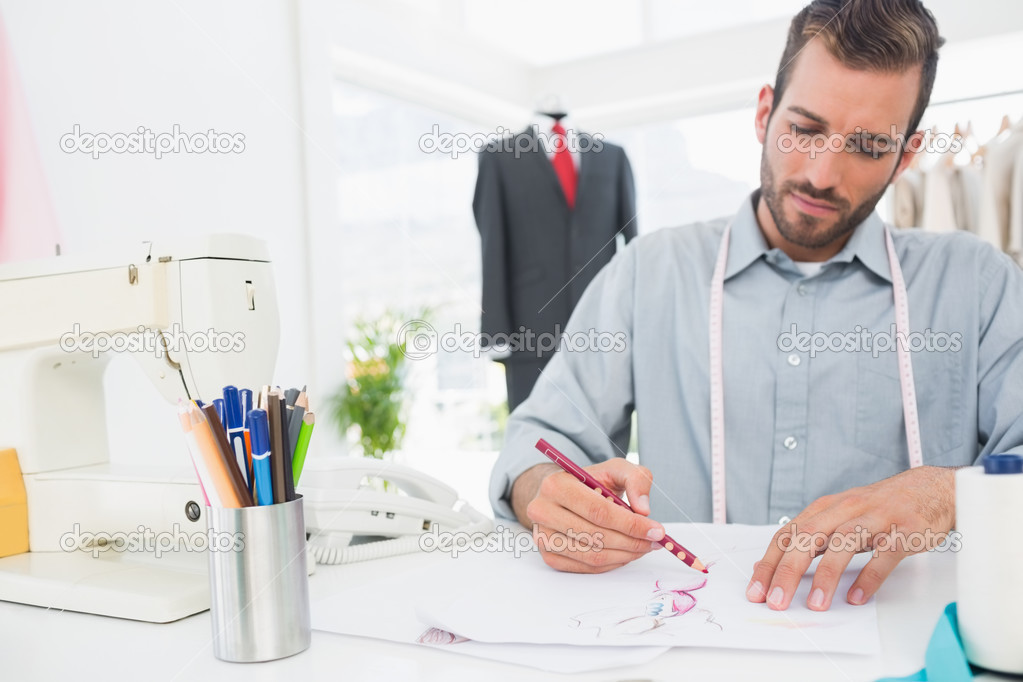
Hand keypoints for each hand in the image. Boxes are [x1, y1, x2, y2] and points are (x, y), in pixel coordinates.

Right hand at [513, 459, 663, 572]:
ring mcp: (543, 536)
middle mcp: (542, 510)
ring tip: (643, 547)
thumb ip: (635, 479)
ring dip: (624, 555)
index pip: (598, 511)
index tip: (657, 530)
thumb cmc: (590, 482)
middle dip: (632, 542)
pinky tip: (625, 552)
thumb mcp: (615, 469)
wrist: (562, 495)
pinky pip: (586, 567)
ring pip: (592, 555)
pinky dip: (611, 563)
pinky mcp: (549, 555)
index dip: (631, 524)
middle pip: (596, 536)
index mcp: (556, 484)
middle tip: (654, 541)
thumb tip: (644, 510)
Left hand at [746, 466, 956, 610]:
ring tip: (816, 604)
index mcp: (824, 508)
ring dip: (827, 575)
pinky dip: (870, 576)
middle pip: (808, 537)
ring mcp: (875, 519)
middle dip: (788, 570)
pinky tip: (857, 597)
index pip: (787, 535)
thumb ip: (809, 538)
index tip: (755, 591)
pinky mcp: (904, 530)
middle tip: (776, 601)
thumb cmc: (879, 508)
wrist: (931, 489)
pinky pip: (884, 554)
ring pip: (843, 543)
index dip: (769, 563)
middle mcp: (845, 510)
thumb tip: (772, 564)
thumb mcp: (838, 518)